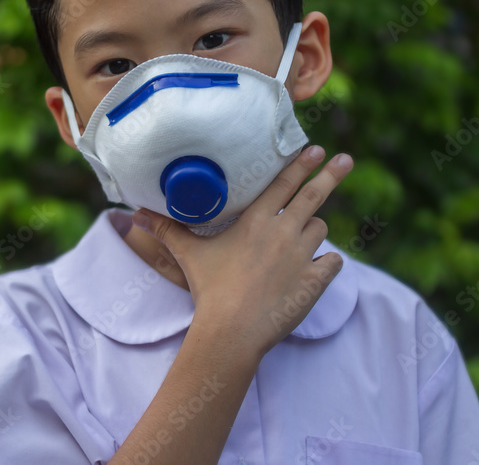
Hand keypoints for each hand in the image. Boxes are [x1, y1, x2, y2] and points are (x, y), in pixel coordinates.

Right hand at [132, 146, 353, 358]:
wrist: (232, 330)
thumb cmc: (209, 288)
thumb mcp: (188, 254)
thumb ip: (166, 229)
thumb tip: (133, 215)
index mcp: (256, 220)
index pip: (282, 183)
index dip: (299, 163)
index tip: (314, 148)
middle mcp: (283, 231)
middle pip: (313, 194)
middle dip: (331, 174)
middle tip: (345, 159)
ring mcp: (302, 256)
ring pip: (320, 228)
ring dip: (314, 227)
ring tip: (307, 230)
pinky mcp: (315, 282)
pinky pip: (332, 262)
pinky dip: (327, 262)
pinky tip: (320, 264)